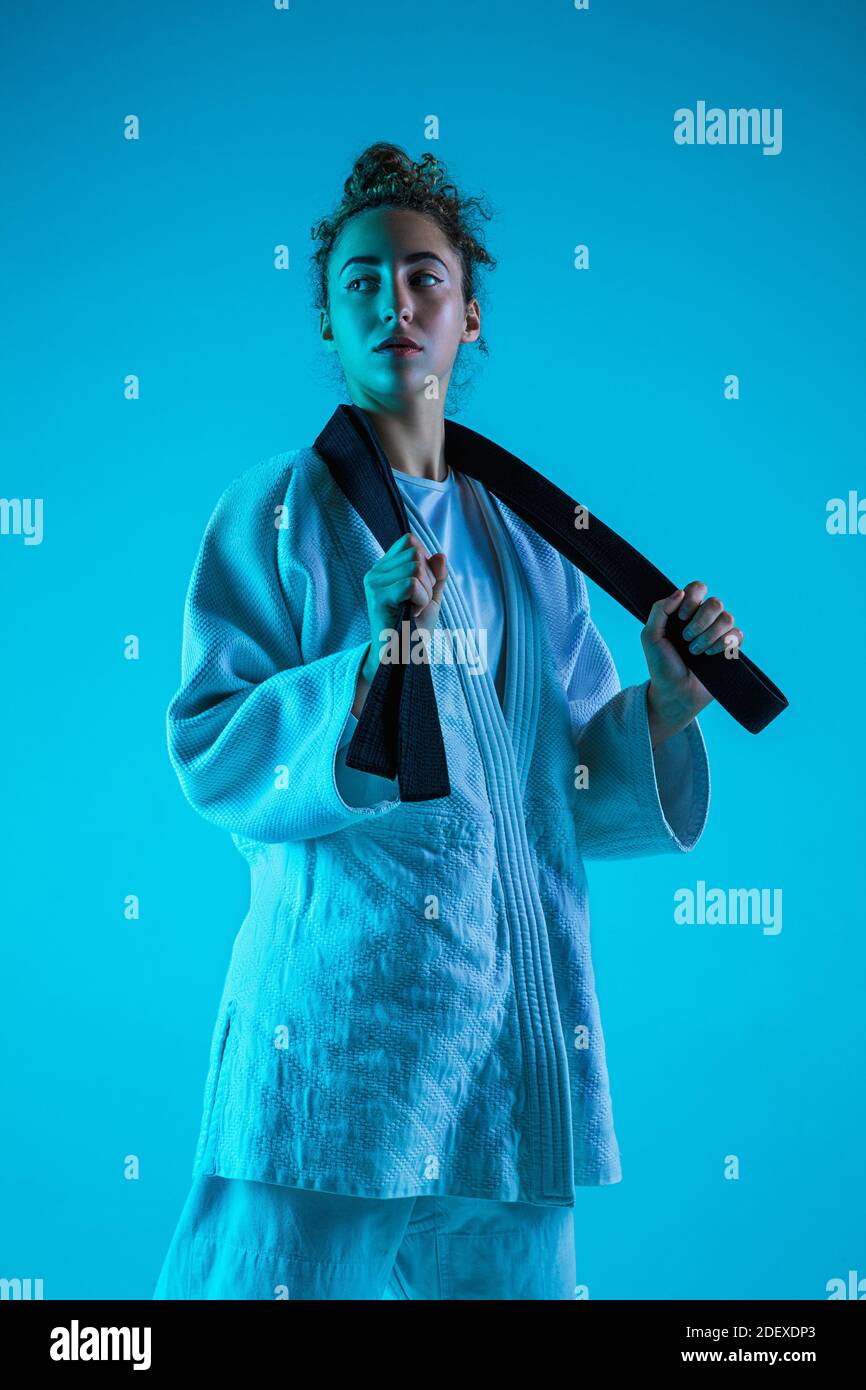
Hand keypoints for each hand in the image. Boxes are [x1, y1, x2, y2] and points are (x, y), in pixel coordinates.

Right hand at [361, 533, 447, 682]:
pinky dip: (421, 599)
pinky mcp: (378, 598)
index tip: (421, 588)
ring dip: (425, 593)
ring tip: (414, 609)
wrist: (401, 658)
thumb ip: (437, 575)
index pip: (410, 542)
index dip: (426, 561)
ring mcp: (374, 584)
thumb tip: (440, 555)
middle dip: (429, 579)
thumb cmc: (414, 629)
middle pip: (415, 553)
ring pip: (416, 568)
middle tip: (419, 602)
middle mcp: (375, 573)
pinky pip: (412, 584)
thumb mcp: (431, 597)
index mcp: (384, 569)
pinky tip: (413, 612)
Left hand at [640, 580, 743, 744]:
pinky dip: (723, 644)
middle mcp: (703, 620)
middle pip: (716, 602)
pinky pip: (737, 634)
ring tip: (695, 651)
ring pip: (728, 617)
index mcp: (684, 613)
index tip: (681, 618)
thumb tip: (680, 592)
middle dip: (700, 622)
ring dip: (709, 635)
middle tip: (686, 639)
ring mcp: (718, 633)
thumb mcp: (650, 636)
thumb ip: (659, 610)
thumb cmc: (661, 666)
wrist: (674, 693)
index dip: (693, 599)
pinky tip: (710, 655)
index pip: (698, 588)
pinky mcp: (730, 648)